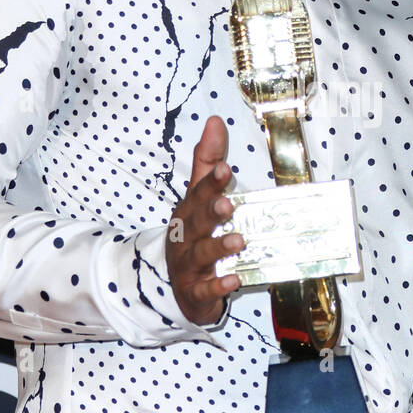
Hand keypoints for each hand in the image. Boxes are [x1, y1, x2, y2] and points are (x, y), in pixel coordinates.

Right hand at [165, 115, 243, 325]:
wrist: (173, 285)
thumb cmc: (192, 234)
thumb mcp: (197, 198)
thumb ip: (207, 162)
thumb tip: (215, 120)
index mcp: (188, 212)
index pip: (198, 194)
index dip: (210, 182)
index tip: (225, 168)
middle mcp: (185, 236)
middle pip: (197, 223)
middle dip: (210, 213)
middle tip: (227, 205)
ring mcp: (188, 266)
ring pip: (201, 255)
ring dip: (218, 248)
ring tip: (238, 241)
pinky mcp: (194, 292)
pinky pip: (205, 290)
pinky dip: (218, 287)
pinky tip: (233, 281)